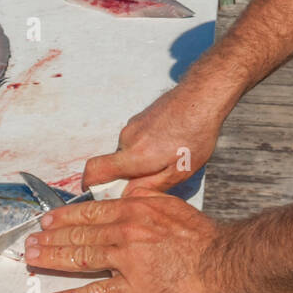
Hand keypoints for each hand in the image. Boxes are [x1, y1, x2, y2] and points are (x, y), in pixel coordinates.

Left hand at [26, 186, 220, 292]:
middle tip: (30, 243)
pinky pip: (99, 292)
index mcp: (132, 209)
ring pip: (82, 258)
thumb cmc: (196, 232)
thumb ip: (141, 197)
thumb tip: (122, 193)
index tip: (46, 220)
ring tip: (34, 261)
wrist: (216, 257)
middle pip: (79, 235)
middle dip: (50, 239)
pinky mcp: (135, 286)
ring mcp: (128, 260)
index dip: (63, 216)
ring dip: (54, 259)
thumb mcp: (167, 202)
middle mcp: (125, 232)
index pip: (88, 212)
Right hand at [82, 82, 228, 191]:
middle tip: (154, 179)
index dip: (91, 185)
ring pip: (126, 152)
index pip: (94, 171)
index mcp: (134, 154)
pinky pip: (134, 140)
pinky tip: (168, 146)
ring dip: (138, 162)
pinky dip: (145, 148)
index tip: (103, 194)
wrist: (202, 96)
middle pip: (112, 165)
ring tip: (167, 159)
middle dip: (126, 177)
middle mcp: (127, 138)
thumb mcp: (180, 170)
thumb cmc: (196, 134)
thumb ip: (151, 186)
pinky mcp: (139, 118)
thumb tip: (128, 196)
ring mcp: (132, 125)